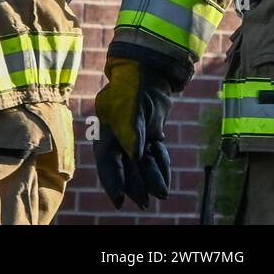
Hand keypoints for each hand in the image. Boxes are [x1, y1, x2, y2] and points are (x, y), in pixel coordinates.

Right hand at [93, 58, 173, 208]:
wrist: (148, 70)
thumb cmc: (133, 88)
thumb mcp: (129, 110)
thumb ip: (131, 133)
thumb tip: (135, 157)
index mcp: (107, 130)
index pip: (107, 161)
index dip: (112, 182)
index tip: (118, 201)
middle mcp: (119, 135)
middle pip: (126, 165)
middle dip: (134, 184)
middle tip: (143, 203)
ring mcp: (135, 133)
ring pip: (142, 161)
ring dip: (151, 177)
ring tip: (161, 194)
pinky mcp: (150, 130)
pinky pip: (155, 152)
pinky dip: (160, 164)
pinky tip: (165, 177)